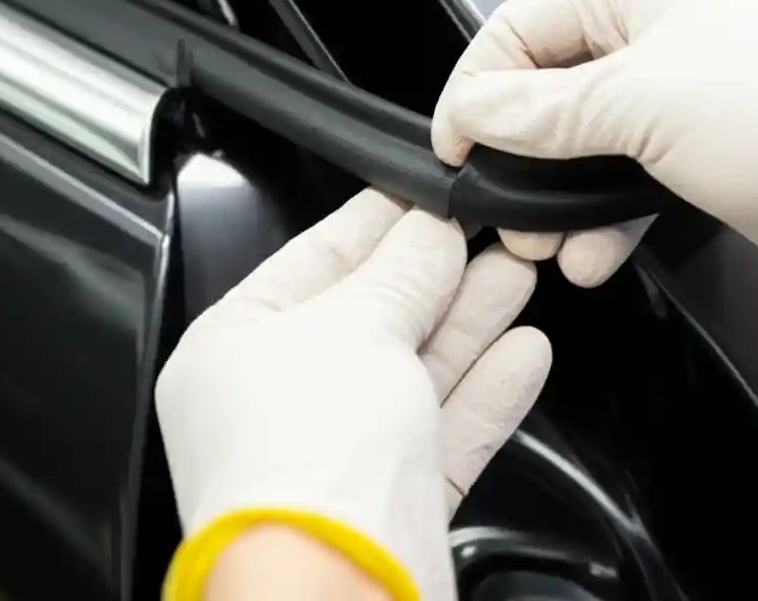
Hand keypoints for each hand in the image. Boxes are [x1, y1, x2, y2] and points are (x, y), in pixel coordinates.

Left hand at [155, 187, 550, 599]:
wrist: (338, 588)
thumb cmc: (304, 466)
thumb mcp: (354, 327)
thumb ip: (401, 272)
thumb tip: (430, 230)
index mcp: (234, 353)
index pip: (311, 263)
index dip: (377, 224)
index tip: (426, 195)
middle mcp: (281, 407)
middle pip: (374, 317)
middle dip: (438, 272)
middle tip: (487, 230)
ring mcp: (341, 456)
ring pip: (417, 372)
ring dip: (472, 319)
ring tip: (517, 272)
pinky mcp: (395, 500)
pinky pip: (447, 429)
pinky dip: (488, 389)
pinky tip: (524, 352)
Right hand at [433, 0, 757, 296]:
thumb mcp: (639, 106)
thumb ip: (542, 112)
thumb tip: (472, 111)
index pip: (522, 25)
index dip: (477, 85)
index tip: (454, 146)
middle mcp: (656, 32)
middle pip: (548, 88)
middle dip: (518, 153)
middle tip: (498, 208)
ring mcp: (677, 94)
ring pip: (583, 142)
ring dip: (556, 198)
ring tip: (539, 245)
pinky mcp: (696, 151)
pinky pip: (624, 180)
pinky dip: (601, 220)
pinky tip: (590, 257)